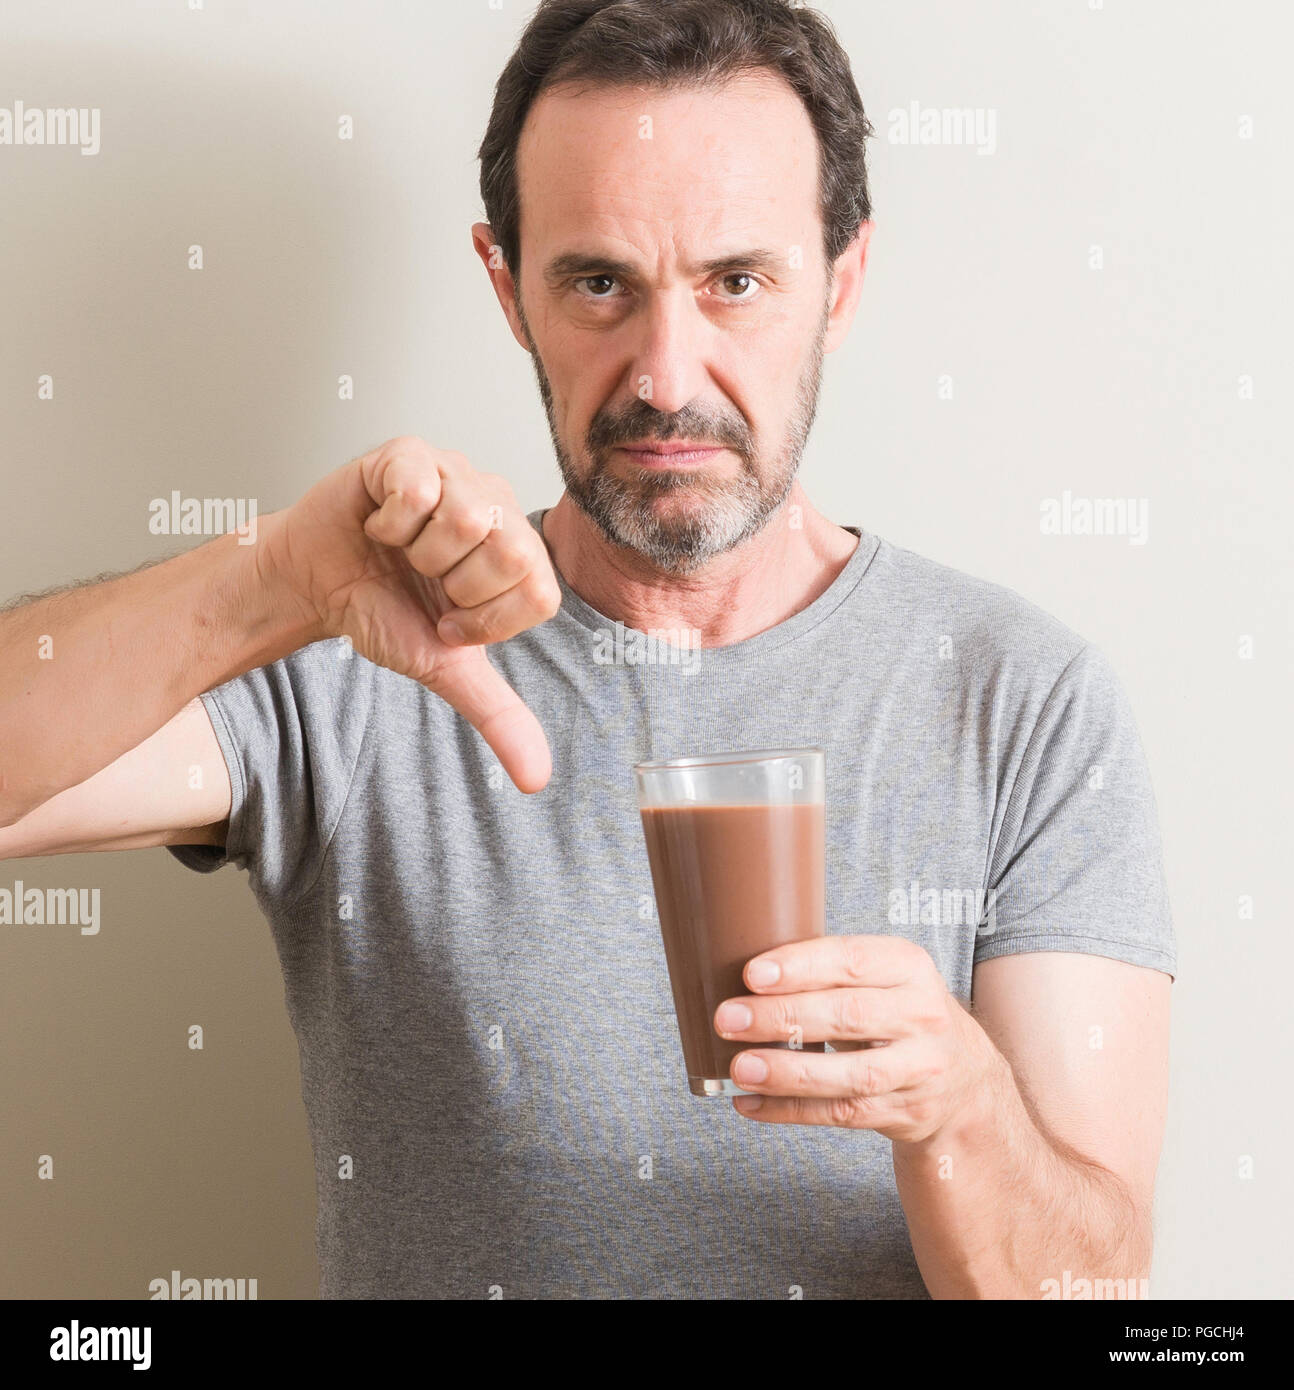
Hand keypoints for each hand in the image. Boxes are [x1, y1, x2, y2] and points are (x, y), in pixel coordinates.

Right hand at [267, 436, 561, 792]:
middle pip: (507, 551)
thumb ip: (497, 713)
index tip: (448, 618)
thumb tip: (535, 778)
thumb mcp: (442, 666)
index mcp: (521, 554)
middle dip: (450, 584)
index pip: (537, 592)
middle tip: (422, 581)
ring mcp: (458, 471)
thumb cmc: (382, 610)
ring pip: (465, 519)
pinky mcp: (411, 453)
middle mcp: (499, 505)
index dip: (484, 619)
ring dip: (416, 552)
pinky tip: (380, 524)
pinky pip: (419, 488)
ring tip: (400, 551)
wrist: (313, 583)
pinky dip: (389, 521)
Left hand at [712, 935, 1004, 1142]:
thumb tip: (745, 976)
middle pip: (847, 1016)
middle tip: (728, 1018)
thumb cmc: (898, 1011)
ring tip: (740, 1067)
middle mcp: (921, 1016)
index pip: (853, 961)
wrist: (965, 1076)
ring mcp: (918, 1070)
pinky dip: (791, 1111)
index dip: (801, 967)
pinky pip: (842, 1115)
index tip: (752, 973)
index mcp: (910, 967)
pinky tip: (751, 1103)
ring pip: (848, 1074)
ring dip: (787, 1072)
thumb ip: (830, 970)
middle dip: (781, 1017)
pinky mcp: (906, 1113)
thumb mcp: (884, 976)